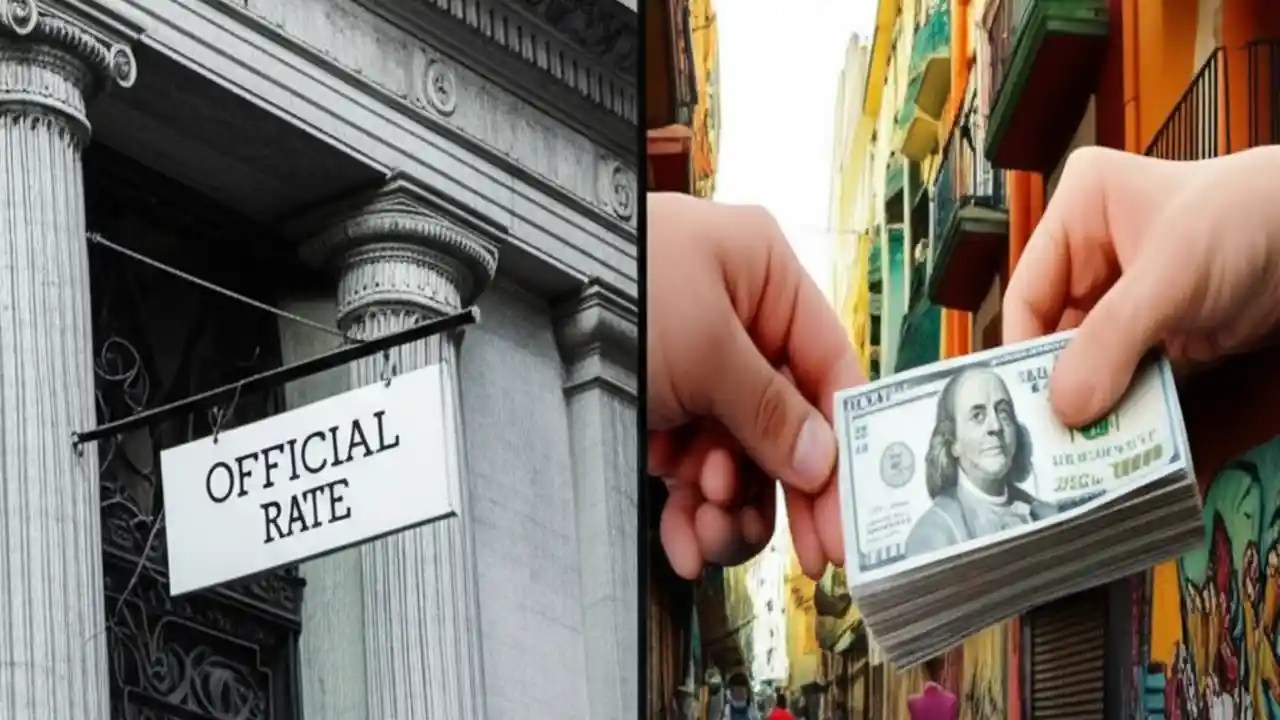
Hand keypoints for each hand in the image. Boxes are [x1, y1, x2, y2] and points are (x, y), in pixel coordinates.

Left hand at [647, 193, 863, 578]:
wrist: (520, 297)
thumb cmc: (614, 281)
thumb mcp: (705, 345)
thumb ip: (768, 407)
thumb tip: (818, 460)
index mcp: (765, 280)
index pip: (830, 369)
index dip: (845, 443)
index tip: (853, 507)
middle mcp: (737, 326)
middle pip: (786, 427)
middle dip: (787, 493)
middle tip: (810, 554)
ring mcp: (696, 374)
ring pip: (740, 461)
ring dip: (731, 511)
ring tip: (712, 531)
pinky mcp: (658, 412)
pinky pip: (692, 471)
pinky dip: (691, 512)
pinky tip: (686, 541)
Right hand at [1003, 146, 1279, 476]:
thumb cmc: (1247, 221)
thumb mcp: (1170, 275)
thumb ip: (1112, 340)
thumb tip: (1063, 409)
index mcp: (1077, 214)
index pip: (1027, 292)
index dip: (1021, 350)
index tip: (1021, 407)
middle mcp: (1090, 255)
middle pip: (1052, 333)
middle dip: (1054, 383)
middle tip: (1044, 439)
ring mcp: (1123, 298)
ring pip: (1086, 360)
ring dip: (1088, 401)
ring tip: (1074, 449)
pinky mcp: (1156, 333)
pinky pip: (1124, 375)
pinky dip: (1121, 406)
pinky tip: (1114, 438)